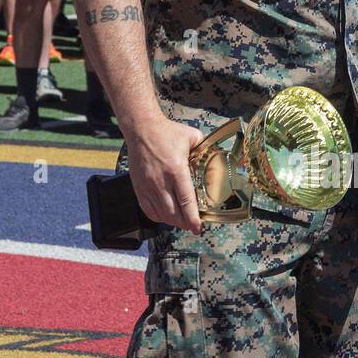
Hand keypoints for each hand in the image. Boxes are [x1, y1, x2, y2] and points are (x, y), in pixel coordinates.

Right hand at [125, 116, 205, 232]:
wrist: (142, 129)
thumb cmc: (168, 132)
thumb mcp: (192, 137)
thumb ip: (206, 149)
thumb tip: (219, 156)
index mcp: (177, 170)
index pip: (186, 201)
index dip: (192, 218)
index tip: (198, 228)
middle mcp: (161, 181)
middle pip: (173, 213)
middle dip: (184, 223)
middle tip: (193, 226)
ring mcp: (148, 186)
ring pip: (161, 214)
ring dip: (172, 221)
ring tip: (182, 221)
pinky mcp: (138, 187)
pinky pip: (147, 210)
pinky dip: (158, 217)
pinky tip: (166, 216)